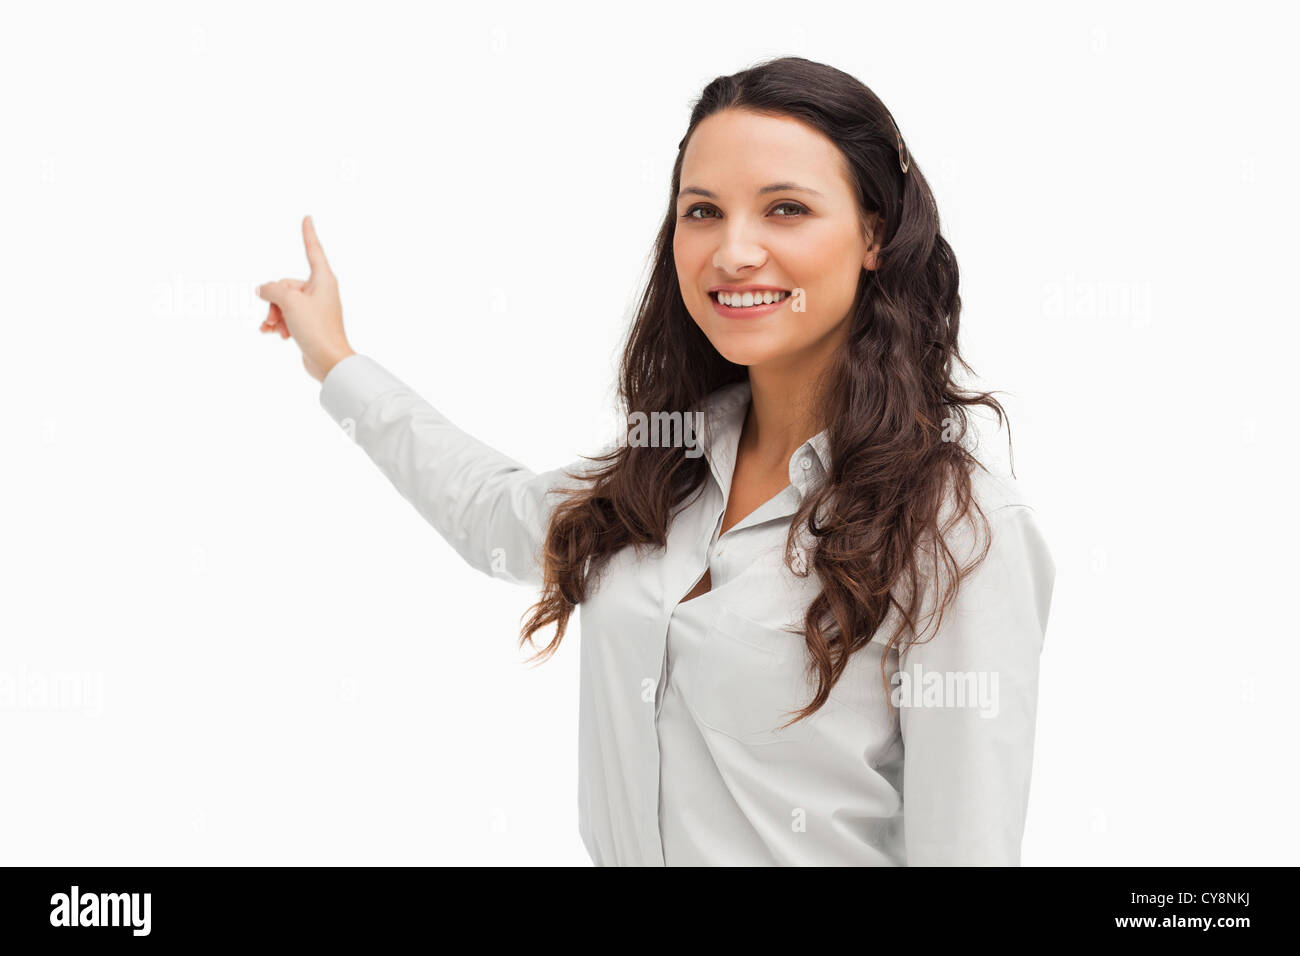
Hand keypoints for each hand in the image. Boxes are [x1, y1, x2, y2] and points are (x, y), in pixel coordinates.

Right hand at [256, 216, 355, 382]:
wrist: (329, 362)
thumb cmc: (316, 329)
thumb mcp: (289, 303)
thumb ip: (272, 289)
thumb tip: (263, 290)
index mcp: (323, 279)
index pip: (313, 250)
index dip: (308, 234)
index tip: (307, 218)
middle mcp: (320, 291)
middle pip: (286, 285)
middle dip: (274, 301)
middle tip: (276, 317)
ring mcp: (314, 309)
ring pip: (284, 303)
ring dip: (274, 315)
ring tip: (273, 328)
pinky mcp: (309, 325)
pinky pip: (287, 317)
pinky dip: (278, 324)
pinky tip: (272, 334)